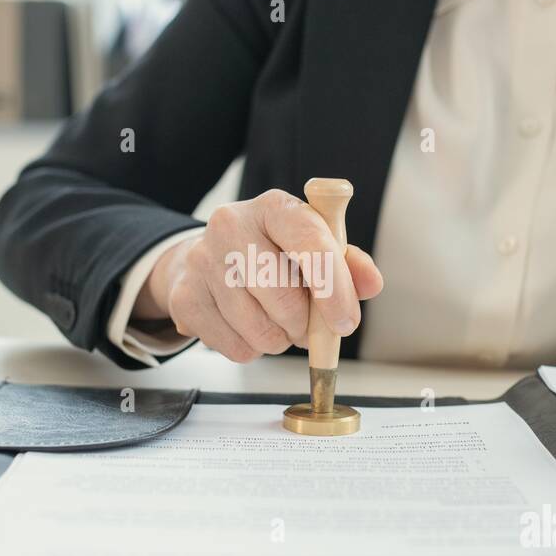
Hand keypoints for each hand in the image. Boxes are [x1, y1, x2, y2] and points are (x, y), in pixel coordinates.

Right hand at [134, 189, 383, 362]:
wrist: (209, 260)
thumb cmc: (272, 254)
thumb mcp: (315, 248)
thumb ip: (348, 264)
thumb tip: (370, 284)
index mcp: (273, 206)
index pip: (309, 242)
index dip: (333, 288)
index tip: (345, 321)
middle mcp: (231, 225)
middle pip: (282, 297)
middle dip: (304, 325)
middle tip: (306, 324)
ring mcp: (201, 261)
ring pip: (260, 331)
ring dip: (280, 340)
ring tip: (275, 321)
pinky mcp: (184, 298)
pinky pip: (236, 349)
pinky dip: (252, 348)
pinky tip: (247, 325)